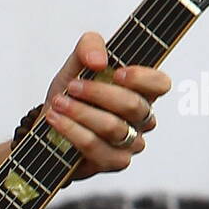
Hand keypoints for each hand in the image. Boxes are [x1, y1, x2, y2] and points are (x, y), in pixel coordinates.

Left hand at [42, 31, 170, 179]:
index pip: (160, 83)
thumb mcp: (76, 63)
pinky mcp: (114, 161)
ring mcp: (131, 142)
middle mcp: (142, 118)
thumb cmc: (71, 92)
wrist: (49, 123)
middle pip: (133, 105)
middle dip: (98, 93)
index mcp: (141, 90)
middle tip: (72, 86)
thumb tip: (99, 61)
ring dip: (81, 112)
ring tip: (58, 103)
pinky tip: (56, 121)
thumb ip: (89, 46)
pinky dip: (72, 131)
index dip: (143, 78)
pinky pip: (96, 147)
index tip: (118, 73)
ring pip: (113, 127)